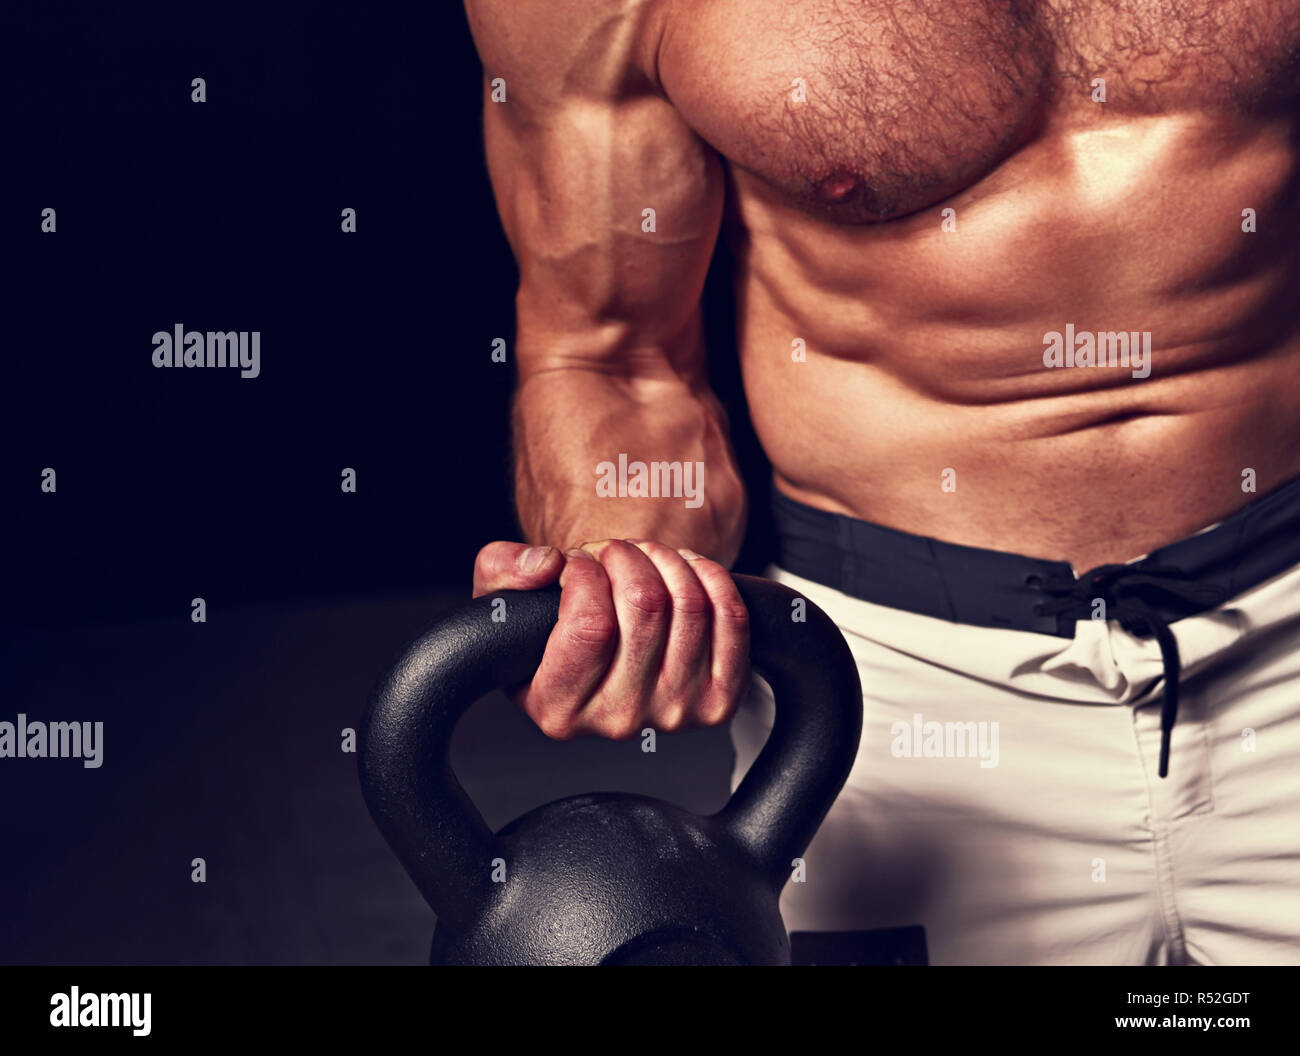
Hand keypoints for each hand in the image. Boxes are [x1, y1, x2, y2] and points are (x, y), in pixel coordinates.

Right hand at [471, 539, 749, 738]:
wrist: (603, 656)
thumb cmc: (550, 631)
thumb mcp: (502, 601)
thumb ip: (502, 571)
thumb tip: (546, 565)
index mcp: (558, 709)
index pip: (590, 623)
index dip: (586, 572)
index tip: (577, 561)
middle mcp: (618, 722)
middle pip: (645, 607)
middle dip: (627, 556)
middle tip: (612, 551)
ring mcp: (674, 715)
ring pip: (689, 605)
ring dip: (666, 559)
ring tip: (644, 557)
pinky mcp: (717, 701)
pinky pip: (730, 620)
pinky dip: (712, 578)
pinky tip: (686, 570)